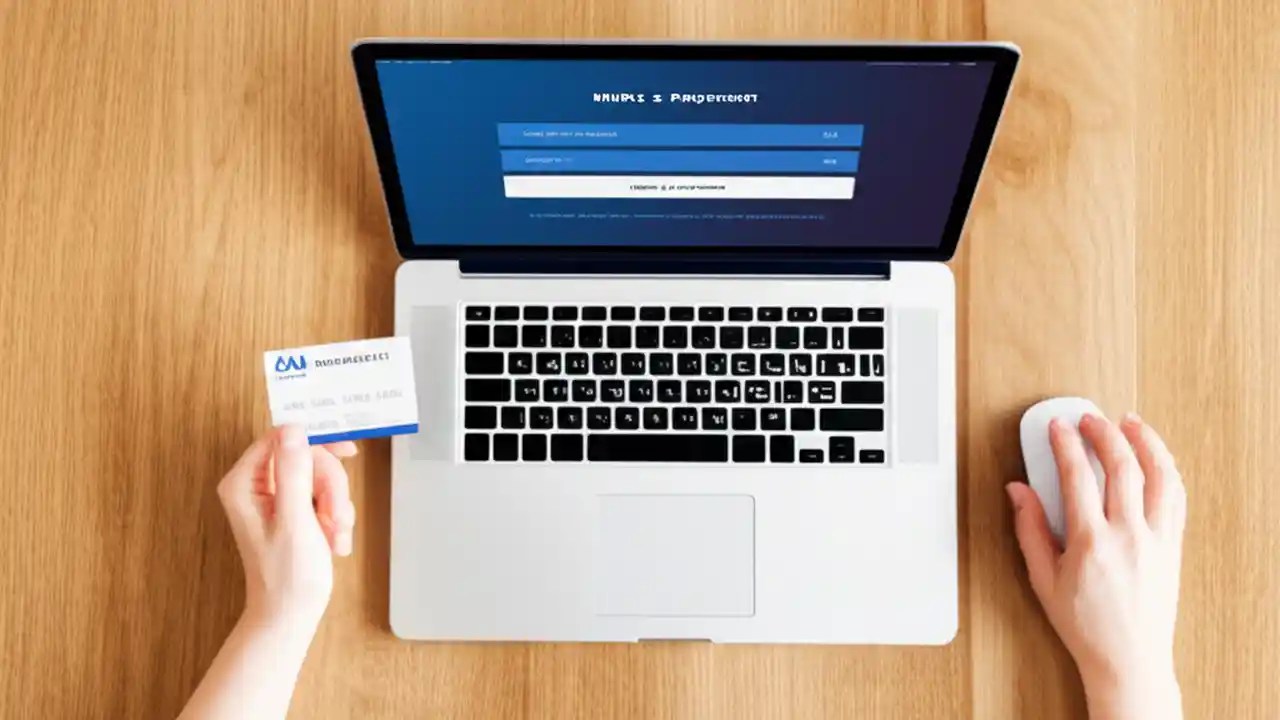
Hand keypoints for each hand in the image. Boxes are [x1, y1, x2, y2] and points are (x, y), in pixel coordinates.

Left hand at [217, 425, 357, 625]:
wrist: (290, 615)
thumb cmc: (286, 577)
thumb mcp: (294, 520)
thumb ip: (292, 472)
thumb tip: (293, 429)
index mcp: (243, 484)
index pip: (282, 439)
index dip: (316, 444)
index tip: (346, 452)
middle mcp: (254, 486)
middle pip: (306, 458)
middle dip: (330, 486)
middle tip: (338, 517)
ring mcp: (274, 498)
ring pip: (319, 477)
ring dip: (336, 505)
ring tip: (336, 535)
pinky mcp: (292, 510)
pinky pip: (323, 495)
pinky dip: (335, 516)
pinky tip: (334, 541)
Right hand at [1007, 413, 1186, 719]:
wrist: (1129, 659)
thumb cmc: (1085, 625)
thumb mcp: (1043, 579)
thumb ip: (1029, 530)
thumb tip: (1018, 491)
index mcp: (1090, 543)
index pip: (1077, 476)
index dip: (1065, 444)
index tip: (1057, 427)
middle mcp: (1128, 535)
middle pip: (1122, 465)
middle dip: (1104, 432)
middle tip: (1089, 417)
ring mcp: (1157, 539)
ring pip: (1159, 474)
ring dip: (1145, 441)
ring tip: (1130, 423)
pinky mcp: (1173, 546)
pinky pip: (1176, 497)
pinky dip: (1167, 469)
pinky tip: (1156, 457)